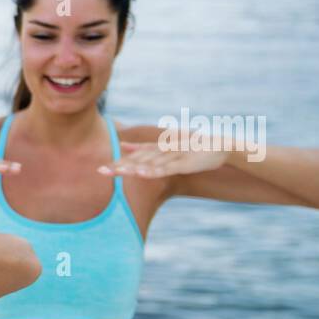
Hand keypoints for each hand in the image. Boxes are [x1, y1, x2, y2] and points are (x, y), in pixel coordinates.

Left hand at [100, 139, 229, 178]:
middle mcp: (162, 150)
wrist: (218, 146)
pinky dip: (156, 170)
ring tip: (118, 172)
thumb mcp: (164, 147)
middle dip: (120, 166)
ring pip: (151, 163)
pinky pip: (168, 167)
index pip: (133, 158)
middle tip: (101, 172)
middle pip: (138, 160)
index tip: (100, 171)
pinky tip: (144, 173)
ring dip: (135, 168)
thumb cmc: (189, 148)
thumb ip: (143, 147)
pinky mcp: (184, 162)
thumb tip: (122, 145)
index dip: (118, 164)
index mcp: (156, 149)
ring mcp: (173, 155)